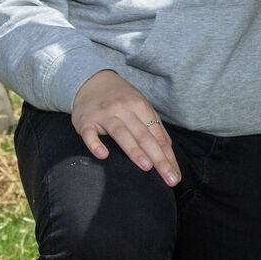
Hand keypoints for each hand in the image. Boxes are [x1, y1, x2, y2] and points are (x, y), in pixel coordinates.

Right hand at [71, 70, 181, 185]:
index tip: (175, 176)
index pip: (158, 135)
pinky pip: (90, 134)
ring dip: (135, 150)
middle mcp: (125, 109)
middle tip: (169, 179)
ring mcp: (105, 114)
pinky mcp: (85, 121)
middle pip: (144, 135)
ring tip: (147, 167)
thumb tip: (168, 151)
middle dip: (159, 158)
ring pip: (122, 133)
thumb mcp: (139, 106)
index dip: (168, 156)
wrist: (91, 80)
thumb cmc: (120, 99)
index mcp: (141, 107)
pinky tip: (103, 155)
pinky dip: (96, 144)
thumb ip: (152, 126)